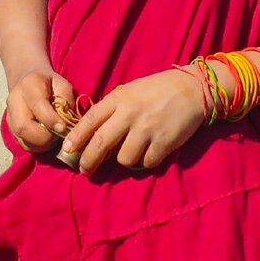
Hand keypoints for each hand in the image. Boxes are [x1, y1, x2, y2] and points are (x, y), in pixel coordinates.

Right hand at [6, 67, 76, 152]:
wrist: (28, 81)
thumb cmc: (50, 84)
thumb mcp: (62, 85)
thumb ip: (66, 101)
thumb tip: (67, 123)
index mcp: (29, 84)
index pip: (37, 105)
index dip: (51, 120)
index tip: (63, 128)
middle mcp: (14, 100)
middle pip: (23, 126)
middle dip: (44, 137)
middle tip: (59, 136)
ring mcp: (10, 116)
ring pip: (22, 138)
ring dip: (42, 144)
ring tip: (55, 138)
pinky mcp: (10, 128)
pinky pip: (23, 144)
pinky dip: (37, 146)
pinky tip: (47, 139)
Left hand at [61, 67, 205, 174]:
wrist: (192, 89)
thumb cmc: (156, 90)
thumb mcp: (130, 91)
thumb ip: (112, 109)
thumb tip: (93, 132)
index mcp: (119, 99)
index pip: (90, 120)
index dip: (76, 137)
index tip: (67, 149)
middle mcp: (130, 114)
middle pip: (101, 143)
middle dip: (89, 160)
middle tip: (85, 170)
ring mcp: (147, 129)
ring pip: (124, 159)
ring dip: (124, 160)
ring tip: (132, 151)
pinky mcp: (164, 142)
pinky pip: (146, 163)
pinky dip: (146, 161)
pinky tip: (150, 151)